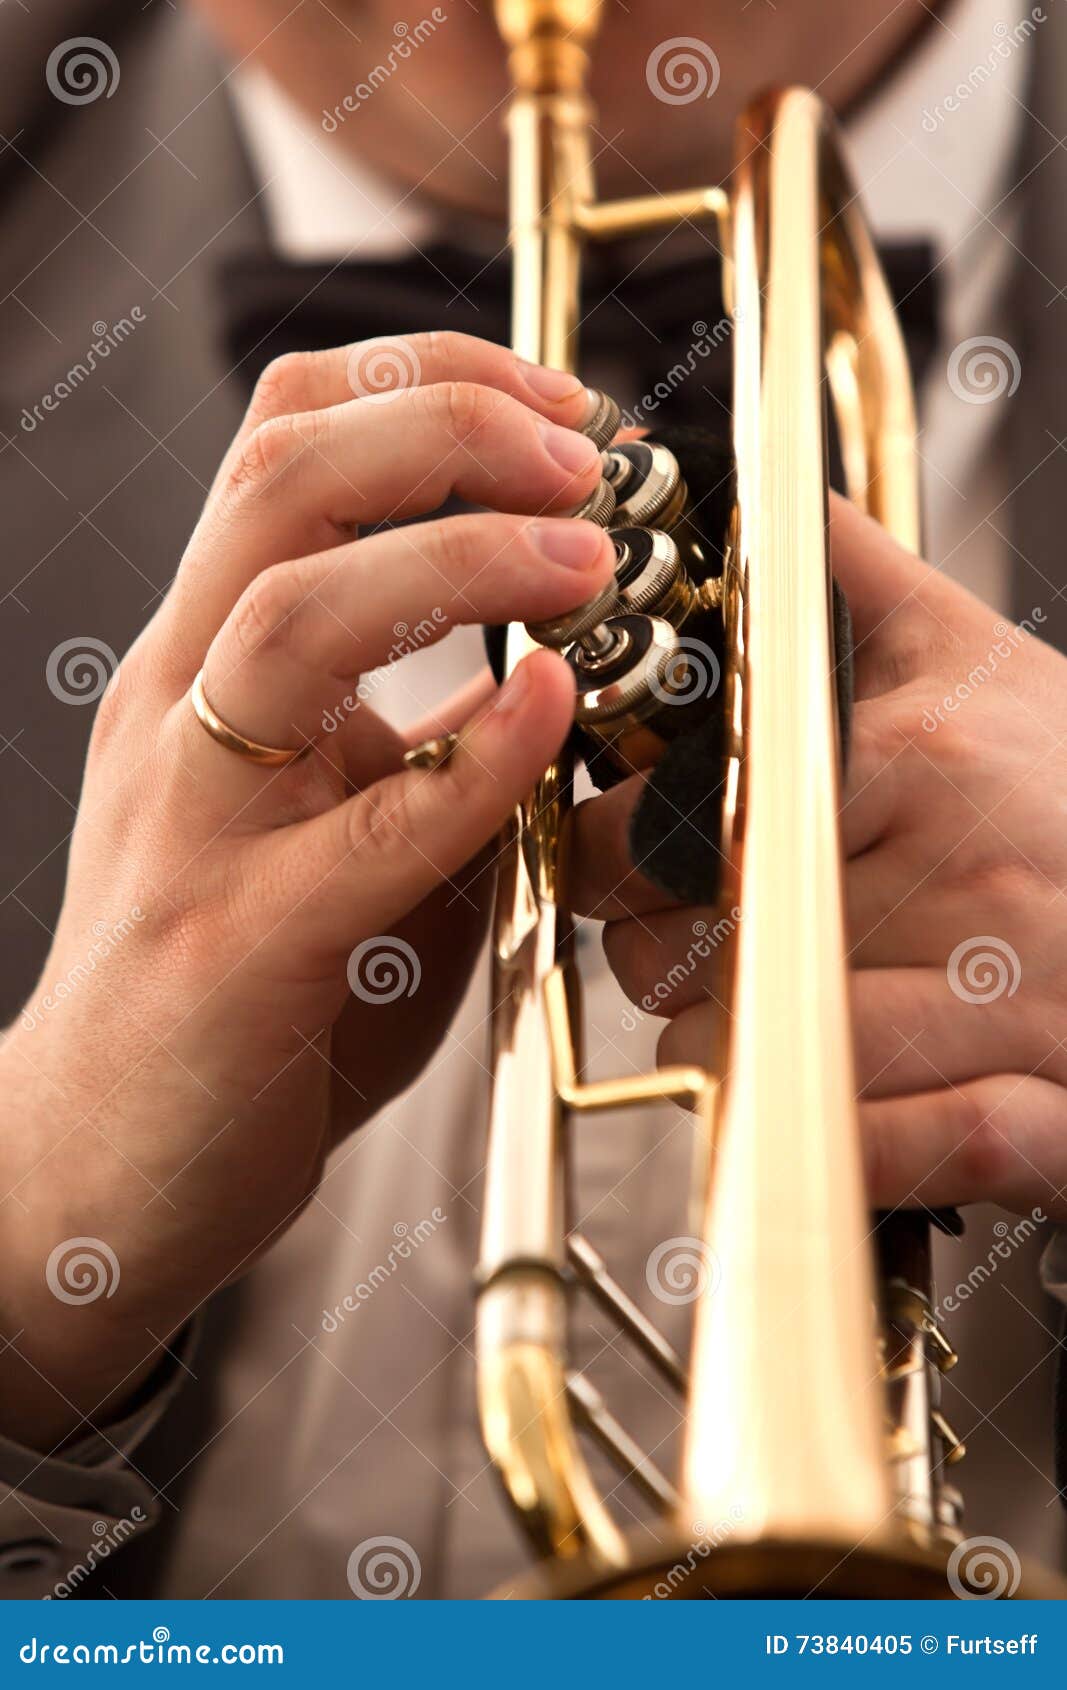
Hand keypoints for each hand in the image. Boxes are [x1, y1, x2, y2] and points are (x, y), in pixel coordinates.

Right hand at [1, 331, 616, 1443]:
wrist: (100, 1164)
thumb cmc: (235, 990)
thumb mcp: (324, 825)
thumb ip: (417, 743)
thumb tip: (549, 671)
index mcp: (204, 665)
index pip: (281, 446)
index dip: (424, 385)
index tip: (557, 406)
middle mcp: (178, 709)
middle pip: (281, 482)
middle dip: (450, 429)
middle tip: (586, 455)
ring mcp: (196, 820)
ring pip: (293, 614)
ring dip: (463, 557)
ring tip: (585, 561)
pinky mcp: (239, 944)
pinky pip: (367, 825)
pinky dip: (475, 754)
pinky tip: (550, 708)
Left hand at [569, 493, 1066, 1221]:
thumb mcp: (968, 653)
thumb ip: (842, 574)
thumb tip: (721, 488)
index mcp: (922, 761)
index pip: (684, 824)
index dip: (603, 853)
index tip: (596, 859)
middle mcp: (964, 879)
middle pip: (697, 951)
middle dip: (649, 951)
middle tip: (669, 935)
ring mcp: (1015, 1005)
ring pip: (761, 1057)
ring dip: (722, 1047)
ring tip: (750, 1008)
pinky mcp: (1051, 1110)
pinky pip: (886, 1148)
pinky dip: (833, 1133)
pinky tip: (837, 1091)